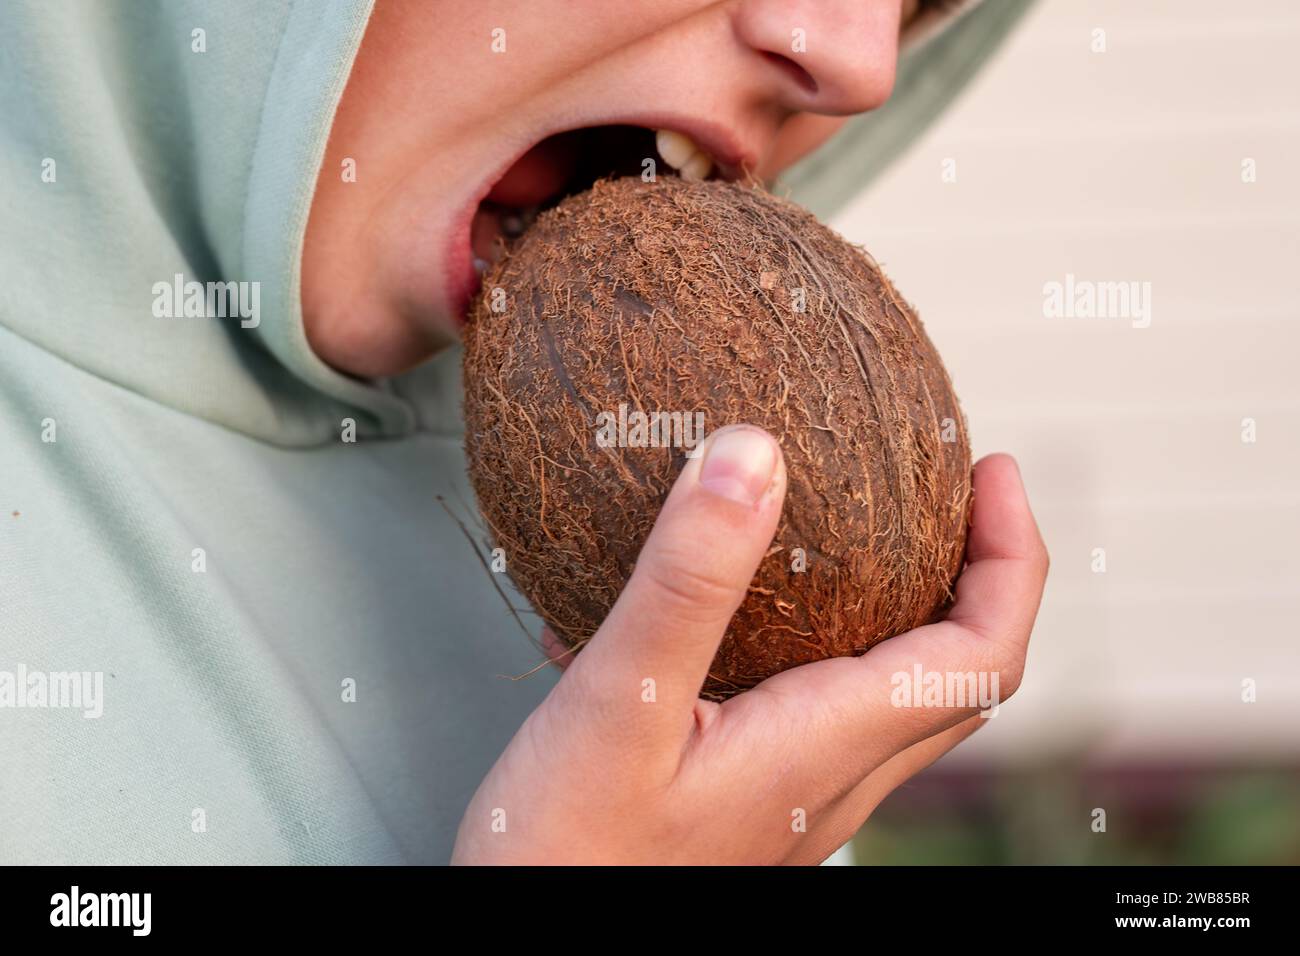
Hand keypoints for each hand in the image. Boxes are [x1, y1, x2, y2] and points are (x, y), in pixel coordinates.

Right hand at [452, 425, 1047, 863]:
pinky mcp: (749, 793)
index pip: (982, 652)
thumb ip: (688, 581)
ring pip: (893, 691)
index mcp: (826, 744)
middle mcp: (831, 775)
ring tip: (861, 530)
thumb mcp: (621, 701)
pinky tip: (732, 603)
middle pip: (956, 672)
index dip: (1008, 554)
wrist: (527, 940)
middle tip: (948, 492)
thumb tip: (752, 456)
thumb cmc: (569, 858)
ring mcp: (795, 791)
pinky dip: (820, 637)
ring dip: (908, 603)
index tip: (989, 472)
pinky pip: (818, 705)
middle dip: (976, 571)